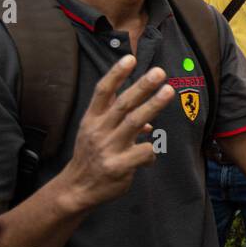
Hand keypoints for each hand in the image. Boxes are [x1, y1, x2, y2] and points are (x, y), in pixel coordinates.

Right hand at [57, 56, 174, 211]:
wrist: (77, 189)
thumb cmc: (91, 156)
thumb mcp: (94, 132)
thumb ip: (116, 120)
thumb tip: (148, 121)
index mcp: (91, 119)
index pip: (102, 92)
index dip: (116, 74)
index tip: (130, 58)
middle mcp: (99, 131)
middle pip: (123, 104)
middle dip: (142, 86)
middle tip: (159, 72)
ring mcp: (108, 148)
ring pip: (135, 123)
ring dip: (153, 105)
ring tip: (169, 91)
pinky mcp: (118, 166)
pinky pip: (143, 152)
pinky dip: (152, 150)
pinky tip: (150, 155)